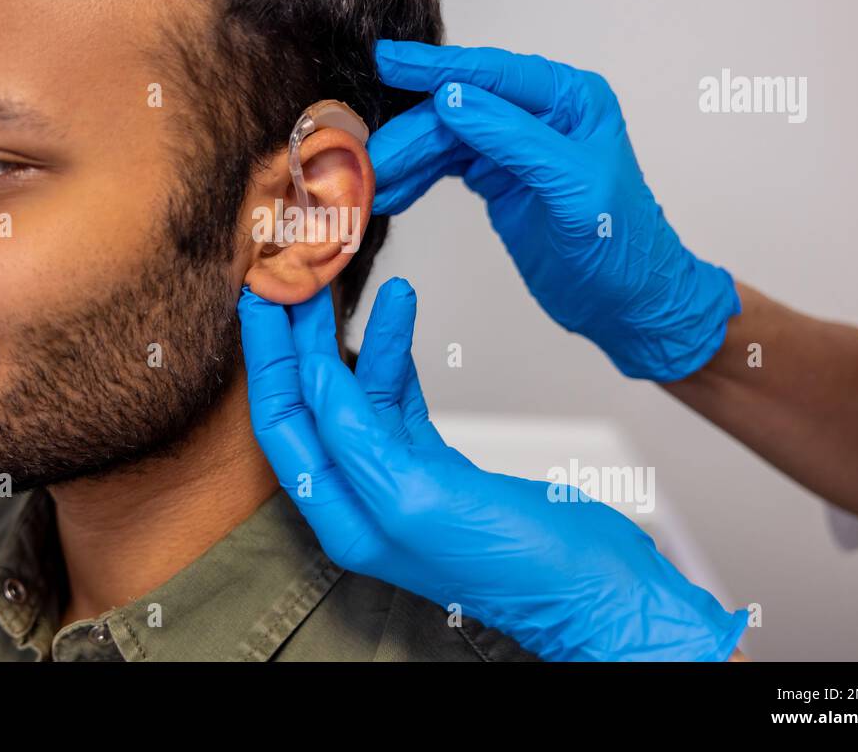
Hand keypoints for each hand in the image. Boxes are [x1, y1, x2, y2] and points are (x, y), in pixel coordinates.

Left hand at [237, 278, 747, 660]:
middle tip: (294, 274)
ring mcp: (398, 479)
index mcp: (343, 516)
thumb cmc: (515, 564)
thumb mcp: (419, 498)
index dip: (268, 356)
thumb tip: (314, 376)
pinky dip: (395, 353)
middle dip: (300, 336)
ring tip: (353, 281)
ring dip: (353, 335)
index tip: (261, 295)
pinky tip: (395, 314)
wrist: (595, 583)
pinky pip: (398, 395)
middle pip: (312, 401)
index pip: (282, 422)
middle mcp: (361, 498)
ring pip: (356, 392)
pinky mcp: (436, 463)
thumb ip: (358, 438)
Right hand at [369, 40, 739, 381]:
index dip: (435, 67)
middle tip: (366, 159)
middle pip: (458, 110)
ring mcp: (515, 146)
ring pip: (445, 140)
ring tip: (367, 184)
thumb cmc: (623, 248)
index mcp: (569, 99)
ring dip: (405, 160)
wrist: (630, 305)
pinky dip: (415, 180)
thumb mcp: (572, 188)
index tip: (387, 60)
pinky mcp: (497, 179)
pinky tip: (389, 194)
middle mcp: (540, 114)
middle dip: (410, 133)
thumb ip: (515, 139)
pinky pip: (445, 167)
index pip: (492, 74)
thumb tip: (454, 98)